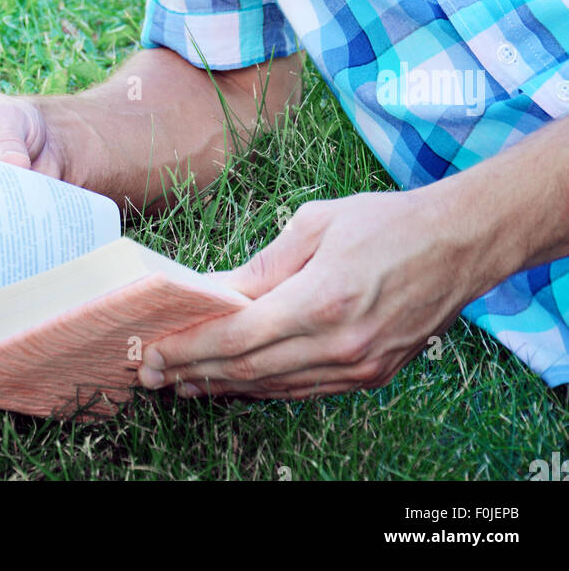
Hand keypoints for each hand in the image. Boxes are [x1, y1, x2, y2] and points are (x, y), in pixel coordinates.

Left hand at [138, 188, 479, 399]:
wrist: (459, 244)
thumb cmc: (388, 222)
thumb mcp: (317, 222)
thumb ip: (265, 263)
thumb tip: (219, 290)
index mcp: (321, 299)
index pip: (238, 337)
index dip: (191, 348)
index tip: (155, 350)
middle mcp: (339, 344)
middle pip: (249, 371)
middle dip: (195, 373)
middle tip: (154, 374)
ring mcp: (357, 367)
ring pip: (274, 387)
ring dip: (224, 387)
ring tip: (184, 382)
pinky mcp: (371, 376)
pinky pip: (304, 389)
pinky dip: (265, 387)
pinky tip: (238, 380)